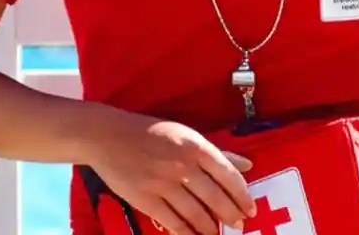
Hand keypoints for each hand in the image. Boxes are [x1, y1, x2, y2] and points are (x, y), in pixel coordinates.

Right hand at [81, 111, 255, 234]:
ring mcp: (163, 183)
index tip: (250, 208)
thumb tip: (247, 164)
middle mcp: (182, 165)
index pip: (229, 175)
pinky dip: (186, 232)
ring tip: (216, 232)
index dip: (242, 195)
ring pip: (196, 214)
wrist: (108, 136)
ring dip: (210, 228)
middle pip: (216, 198)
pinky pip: (173, 222)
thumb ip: (216, 152)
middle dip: (230, 215)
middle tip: (238, 224)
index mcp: (195, 146)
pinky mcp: (146, 199)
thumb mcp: (185, 134)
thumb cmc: (150, 133)